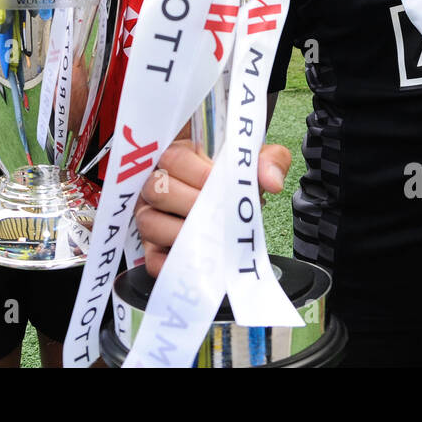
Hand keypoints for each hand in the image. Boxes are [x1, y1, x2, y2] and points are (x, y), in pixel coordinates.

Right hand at [135, 137, 290, 276]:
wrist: (233, 204)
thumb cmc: (237, 180)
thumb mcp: (257, 163)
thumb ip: (269, 161)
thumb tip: (272, 181)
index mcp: (177, 157)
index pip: (174, 159)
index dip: (200, 174)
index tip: (226, 186)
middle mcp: (156, 186)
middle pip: (157, 190)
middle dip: (193, 204)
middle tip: (220, 214)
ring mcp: (150, 217)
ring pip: (149, 222)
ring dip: (183, 232)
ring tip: (213, 236)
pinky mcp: (152, 250)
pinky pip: (151, 259)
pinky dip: (173, 263)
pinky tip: (200, 259)